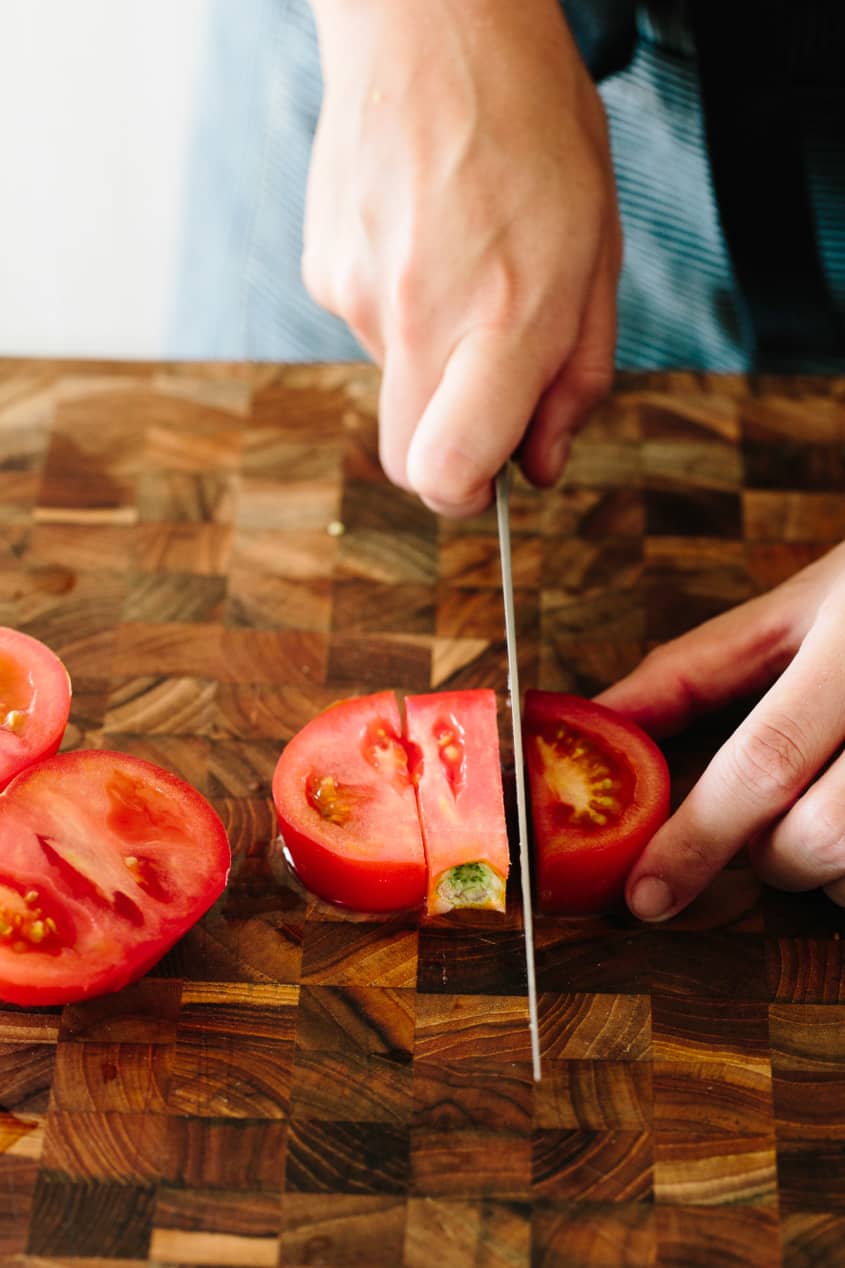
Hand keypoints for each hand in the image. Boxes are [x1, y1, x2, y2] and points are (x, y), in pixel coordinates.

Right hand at [304, 0, 620, 515]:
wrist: (433, 20)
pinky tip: (424, 237)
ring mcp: (355, 292)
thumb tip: (540, 467)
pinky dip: (400, 307)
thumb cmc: (535, 128)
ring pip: (393, 383)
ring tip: (465, 260)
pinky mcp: (322, 268)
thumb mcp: (597, 253)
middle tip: (489, 380)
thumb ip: (576, 378)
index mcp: (503, 316)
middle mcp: (418, 314)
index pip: (446, 474)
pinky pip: (367, 327)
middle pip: (403, 458)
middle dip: (446, 447)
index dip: (467, 494)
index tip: (490, 476)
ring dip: (433, 354)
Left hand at [595, 542, 844, 918]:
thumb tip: (600, 723)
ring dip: (826, 870)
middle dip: (769, 855)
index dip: (696, 838)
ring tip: (831, 804)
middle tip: (766, 818)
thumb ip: (694, 670)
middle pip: (820, 836)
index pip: (765, 761)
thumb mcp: (795, 610)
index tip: (645, 894)